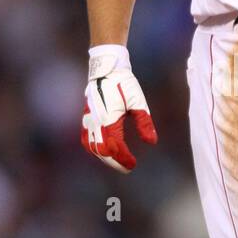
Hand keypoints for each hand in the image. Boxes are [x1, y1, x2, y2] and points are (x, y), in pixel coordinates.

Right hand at [80, 44, 157, 171]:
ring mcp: (88, 120)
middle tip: (127, 168)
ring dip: (104, 157)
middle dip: (115, 162)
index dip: (124, 159)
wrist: (106, 69)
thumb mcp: (138, 102)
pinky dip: (93, 149)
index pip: (115, 147)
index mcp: (109, 119)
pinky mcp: (86, 117)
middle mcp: (96, 122)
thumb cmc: (123, 84)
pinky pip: (85, 139)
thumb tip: (151, 141)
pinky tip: (102, 152)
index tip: (133, 164)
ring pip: (92, 147)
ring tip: (117, 161)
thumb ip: (144, 122)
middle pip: (103, 151)